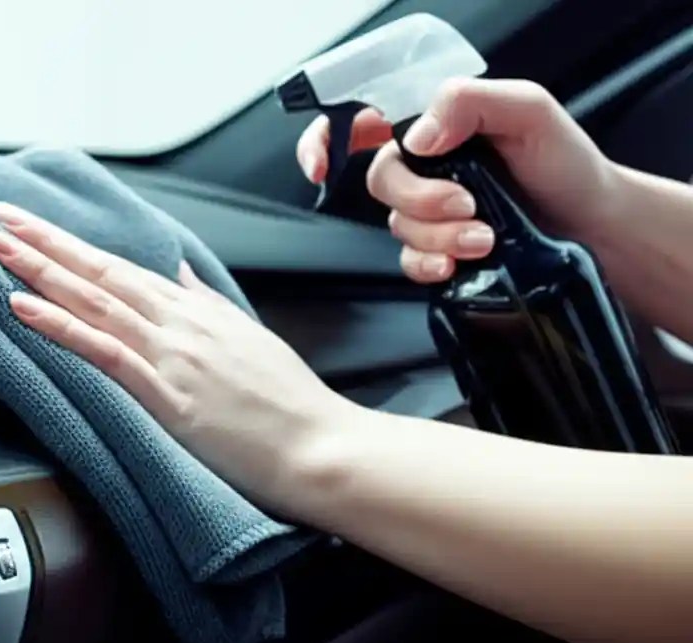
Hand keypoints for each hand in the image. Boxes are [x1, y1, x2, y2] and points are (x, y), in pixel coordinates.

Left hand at [0, 201, 356, 510]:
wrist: (320, 447)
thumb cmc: (288, 403)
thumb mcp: (246, 337)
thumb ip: (205, 303)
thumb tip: (176, 271)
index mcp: (194, 312)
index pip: (122, 268)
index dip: (74, 244)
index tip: (36, 224)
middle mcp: (179, 324)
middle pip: (101, 273)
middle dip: (47, 242)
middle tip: (1, 214)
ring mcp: (172, 355)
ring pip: (95, 301)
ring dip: (42, 271)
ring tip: (0, 246)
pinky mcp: (167, 394)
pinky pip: (103, 351)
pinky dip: (60, 325)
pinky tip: (23, 307)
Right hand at [296, 78, 619, 282]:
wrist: (594, 227)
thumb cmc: (565, 164)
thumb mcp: (527, 111)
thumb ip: (468, 102)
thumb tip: (417, 137)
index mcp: (434, 125)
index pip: (357, 122)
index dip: (324, 142)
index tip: (324, 167)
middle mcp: (423, 166)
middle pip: (379, 180)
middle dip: (420, 199)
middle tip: (468, 204)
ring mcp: (426, 212)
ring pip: (397, 226)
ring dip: (438, 235)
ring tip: (485, 237)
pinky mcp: (436, 251)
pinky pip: (408, 262)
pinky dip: (427, 264)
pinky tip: (457, 264)